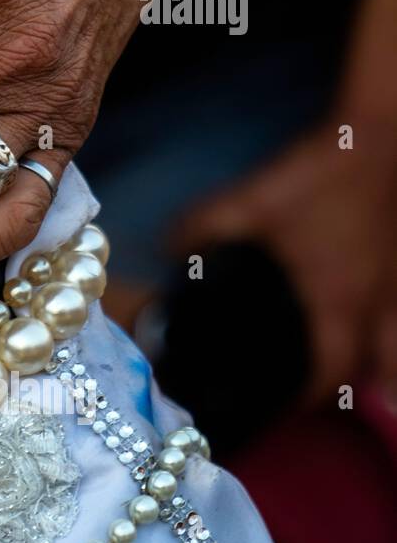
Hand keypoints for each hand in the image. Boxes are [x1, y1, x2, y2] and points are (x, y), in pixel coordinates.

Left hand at [179, 124, 396, 401]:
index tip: (276, 407)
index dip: (304, 397)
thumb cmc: (322, 175)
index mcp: (337, 301)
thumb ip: (203, 226)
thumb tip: (167, 252)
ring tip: (353, 375)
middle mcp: (376, 304)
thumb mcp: (252, 200)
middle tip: (311, 391)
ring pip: (394, 346)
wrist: (382, 135)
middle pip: (374, 370)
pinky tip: (368, 321)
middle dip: (344, 388)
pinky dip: (386, 330)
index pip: (329, 372)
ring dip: (376, 365)